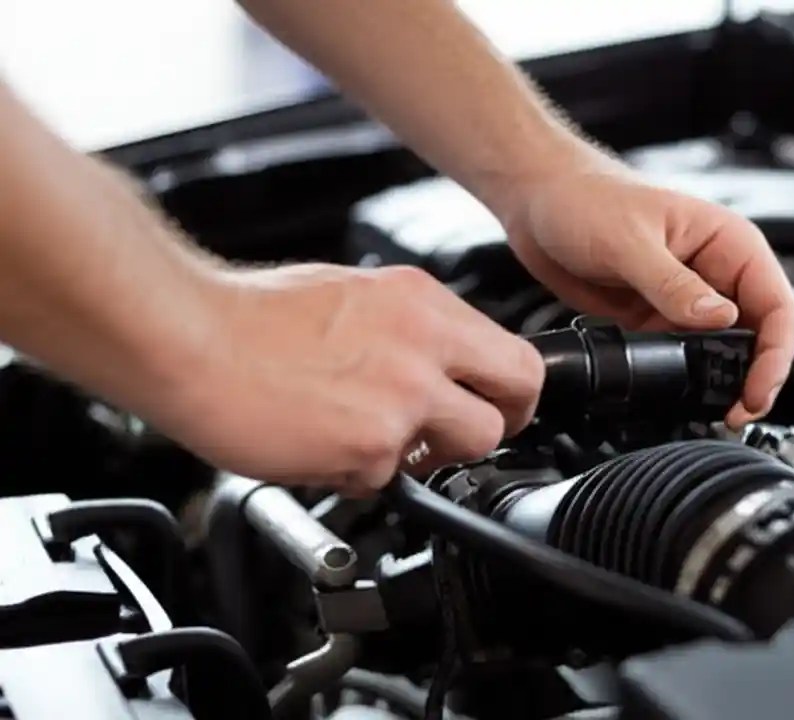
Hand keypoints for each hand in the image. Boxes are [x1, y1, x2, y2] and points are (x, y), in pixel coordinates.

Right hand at [156, 263, 543, 494]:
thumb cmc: (250, 317)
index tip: (499, 403)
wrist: (188, 338)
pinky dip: (362, 472)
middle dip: (499, 424)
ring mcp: (403, 396)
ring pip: (466, 444)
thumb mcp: (355, 293)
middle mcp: (424, 343)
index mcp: (422, 302)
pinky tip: (324, 445)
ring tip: (374, 440)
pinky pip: (391, 477)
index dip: (512, 388)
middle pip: (517, 398)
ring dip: (430, 455)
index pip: (513, 351)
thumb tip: (436, 364)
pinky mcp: (371, 444)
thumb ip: (409, 330)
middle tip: (464, 436)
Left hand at [498, 161, 793, 428]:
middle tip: (737, 413)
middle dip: (755, 376)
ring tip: (716, 413)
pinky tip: (680, 396)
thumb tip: (719, 319)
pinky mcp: (659, 319)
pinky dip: (689, 380)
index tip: (756, 389)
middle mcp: (716, 271)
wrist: (538, 201)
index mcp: (729, 242)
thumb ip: (673, 285)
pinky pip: (686, 356)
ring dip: (724, 383)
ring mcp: (688, 299)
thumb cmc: (586, 197)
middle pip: (761, 334)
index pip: (777, 304)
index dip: (775, 353)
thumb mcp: (629, 241)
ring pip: (726, 351)